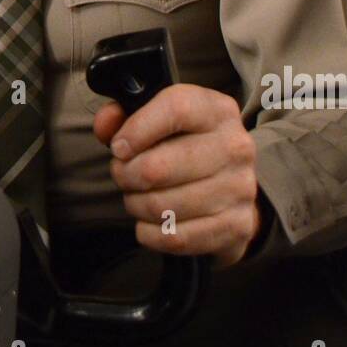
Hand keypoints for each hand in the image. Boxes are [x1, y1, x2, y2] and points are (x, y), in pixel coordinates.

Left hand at [93, 83, 261, 269]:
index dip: (137, 129)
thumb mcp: (160, 120)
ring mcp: (239, 188)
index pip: (176, 109)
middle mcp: (235, 147)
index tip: (118, 147)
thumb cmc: (187, 148)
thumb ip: (126, 114)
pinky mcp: (236, 226)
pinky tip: (151, 222)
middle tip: (123, 175)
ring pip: (161, 206)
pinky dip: (150, 233)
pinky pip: (174, 238)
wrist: (232, 188)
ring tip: (138, 197)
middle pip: (158, 167)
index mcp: (217, 111)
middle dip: (126, 175)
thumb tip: (106, 124)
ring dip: (136, 205)